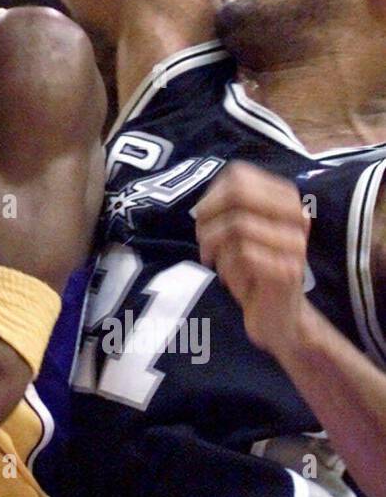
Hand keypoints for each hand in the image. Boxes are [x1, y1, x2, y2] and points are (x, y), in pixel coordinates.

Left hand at [195, 161, 310, 357]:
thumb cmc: (256, 275)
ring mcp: (293, 245)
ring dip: (214, 244)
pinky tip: (228, 278)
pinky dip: (226, 266)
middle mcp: (295, 219)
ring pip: (237, 226)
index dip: (212, 194)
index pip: (240, 176)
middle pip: (236, 196)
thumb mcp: (242, 237)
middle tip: (202, 239)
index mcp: (286, 203)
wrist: (280, 320)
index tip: (203, 217)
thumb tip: (205, 198)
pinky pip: (243, 254)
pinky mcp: (285, 271)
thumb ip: (229, 213)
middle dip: (209, 217)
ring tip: (212, 259)